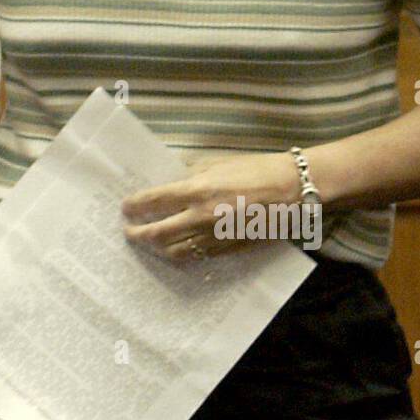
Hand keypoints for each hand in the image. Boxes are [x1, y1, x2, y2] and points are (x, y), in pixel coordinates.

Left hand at [121, 151, 300, 261]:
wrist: (294, 191)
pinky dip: (181, 255)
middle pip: (157, 233)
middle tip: (129, 232)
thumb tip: (171, 180)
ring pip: (174, 251)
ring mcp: (214, 237)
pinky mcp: (228, 250)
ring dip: (156, 249)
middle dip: (137, 234)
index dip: (134, 206)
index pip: (152, 202)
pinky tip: (174, 250)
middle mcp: (201, 217)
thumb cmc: (257, 170)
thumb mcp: (218, 162)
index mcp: (196, 190)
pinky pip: (197, 257)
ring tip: (149, 244)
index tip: (125, 208)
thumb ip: (191, 173)